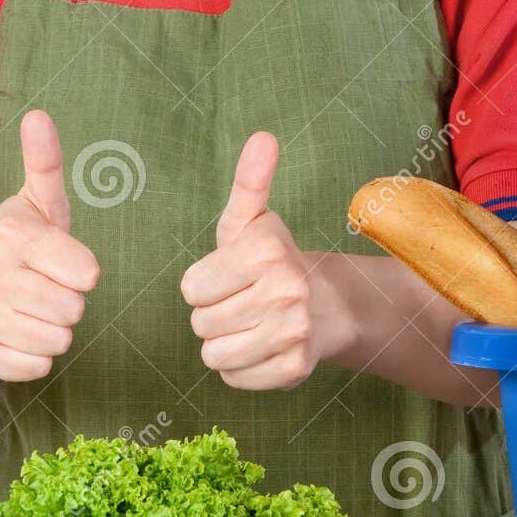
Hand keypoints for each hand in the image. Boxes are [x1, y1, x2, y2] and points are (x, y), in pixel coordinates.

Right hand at [0, 110, 99, 381]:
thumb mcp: (36, 203)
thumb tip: (38, 115)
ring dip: (54, 331)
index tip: (65, 265)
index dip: (83, 273)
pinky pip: (34, 367)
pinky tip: (18, 335)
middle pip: (73, 310)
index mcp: (11, 235)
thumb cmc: (17, 246)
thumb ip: (45, 162)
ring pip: (56, 341)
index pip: (86, 273)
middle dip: (69, 303)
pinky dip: (34, 357)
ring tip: (33, 312)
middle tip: (46, 289)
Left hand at [180, 131, 322, 390]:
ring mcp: (293, 331)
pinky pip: (235, 378)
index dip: (203, 284)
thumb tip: (263, 137)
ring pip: (215, 355)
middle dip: (213, 315)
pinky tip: (261, 347)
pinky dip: (242, 368)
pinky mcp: (295, 369)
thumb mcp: (251, 218)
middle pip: (201, 324)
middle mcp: (286, 289)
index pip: (191, 289)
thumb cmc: (270, 259)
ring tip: (249, 325)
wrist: (325, 305)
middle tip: (242, 301)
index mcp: (266, 251)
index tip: (229, 277)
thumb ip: (250, 179)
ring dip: (224, 343)